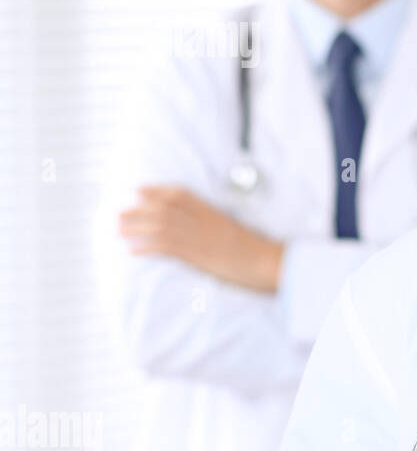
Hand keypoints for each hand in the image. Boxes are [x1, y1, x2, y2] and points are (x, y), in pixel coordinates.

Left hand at [120, 186, 283, 292]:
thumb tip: (198, 229)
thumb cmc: (253, 249)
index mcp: (211, 212)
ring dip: (136, 227)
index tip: (138, 190)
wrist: (265, 261)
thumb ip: (213, 226)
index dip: (156, 191)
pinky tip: (133, 251)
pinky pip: (166, 247)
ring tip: (118, 231)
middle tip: (118, 214)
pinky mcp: (196, 254)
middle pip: (164, 209)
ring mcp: (198, 236)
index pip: (179, 195)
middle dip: (138, 210)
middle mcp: (202, 221)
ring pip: (160, 225)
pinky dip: (146, 247)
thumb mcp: (232, 230)